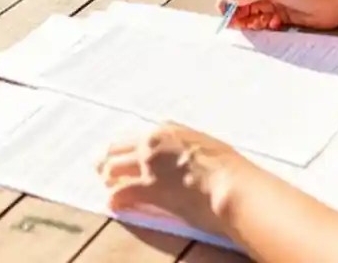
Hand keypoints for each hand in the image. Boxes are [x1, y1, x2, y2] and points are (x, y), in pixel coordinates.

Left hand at [96, 123, 249, 235]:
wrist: (234, 185)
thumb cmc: (230, 169)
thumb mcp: (207, 146)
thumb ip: (187, 147)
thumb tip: (185, 157)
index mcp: (168, 130)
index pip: (136, 137)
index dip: (126, 149)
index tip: (122, 156)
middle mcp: (153, 142)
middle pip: (116, 149)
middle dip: (108, 160)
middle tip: (103, 171)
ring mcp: (148, 165)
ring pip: (112, 168)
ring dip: (109, 179)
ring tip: (109, 188)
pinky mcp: (148, 188)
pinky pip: (120, 193)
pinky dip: (115, 200)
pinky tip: (114, 206)